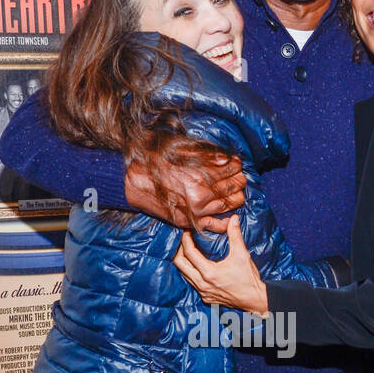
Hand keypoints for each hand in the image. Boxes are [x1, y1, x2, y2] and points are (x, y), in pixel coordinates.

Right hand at [125, 150, 246, 230]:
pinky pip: (217, 225)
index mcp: (201, 173)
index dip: (237, 165)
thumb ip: (207, 153)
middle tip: (239, 177)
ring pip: (230, 205)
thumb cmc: (155, 160)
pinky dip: (226, 220)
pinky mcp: (191, 221)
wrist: (134, 182)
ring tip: (236, 192)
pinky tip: (229, 214)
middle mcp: (201, 194)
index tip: (237, 164)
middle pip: (235, 186)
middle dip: (239, 180)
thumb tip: (228, 159)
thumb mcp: (181, 147)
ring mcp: (197, 210)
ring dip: (237, 197)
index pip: (233, 168)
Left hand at [173, 215, 268, 314]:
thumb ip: (235, 235)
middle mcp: (202, 284)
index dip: (185, 240)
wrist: (254, 299)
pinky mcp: (206, 297)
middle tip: (182, 240)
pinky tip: (195, 266)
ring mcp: (203, 292)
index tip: (186, 232)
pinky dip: (190, 273)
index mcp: (209, 272)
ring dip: (183, 262)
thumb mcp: (242, 254)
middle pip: (180, 264)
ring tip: (186, 251)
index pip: (189, 253)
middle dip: (178, 250)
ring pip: (184, 275)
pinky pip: (192, 283)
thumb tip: (233, 218)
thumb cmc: (248, 278)